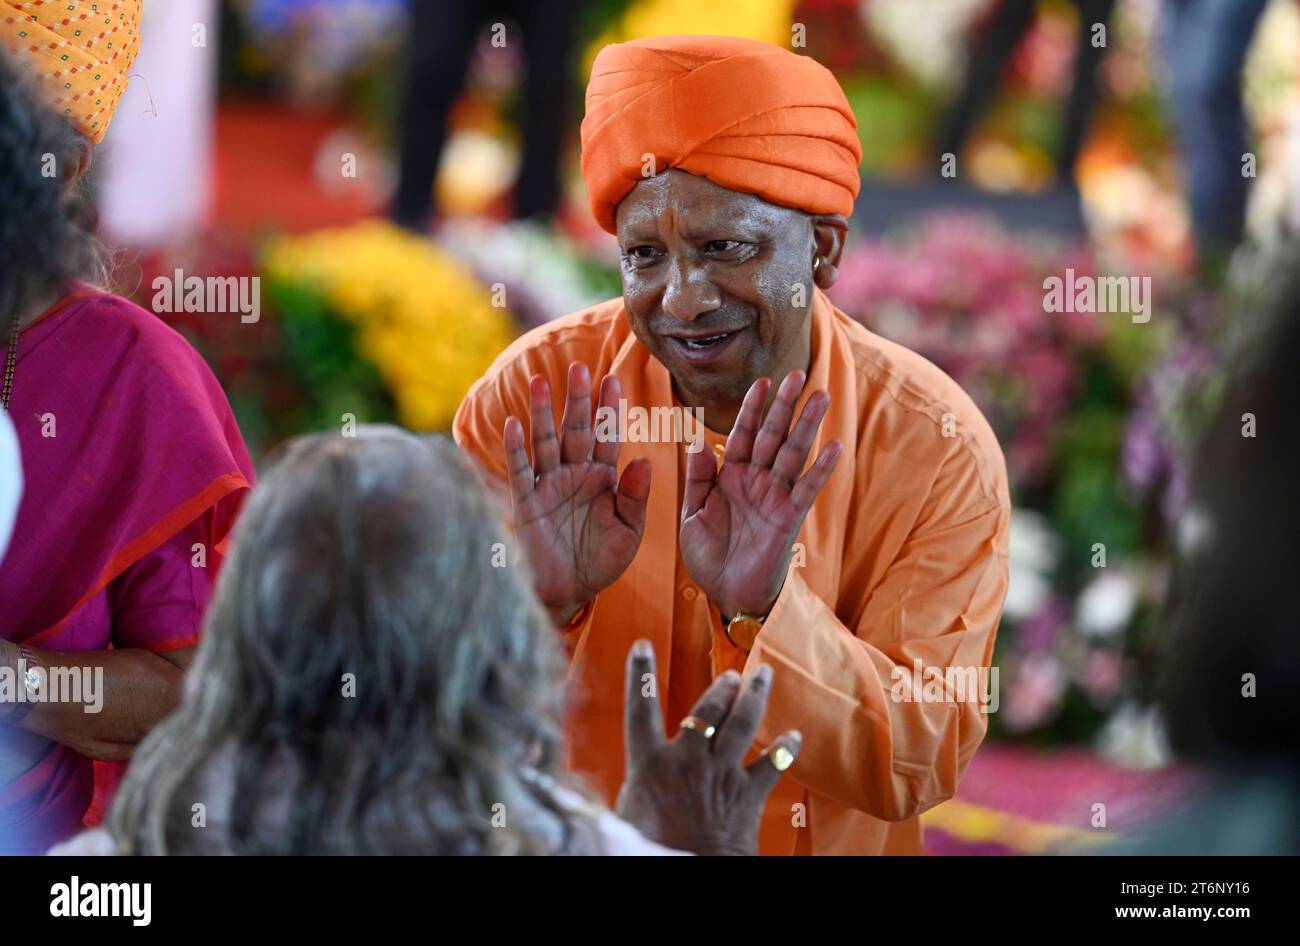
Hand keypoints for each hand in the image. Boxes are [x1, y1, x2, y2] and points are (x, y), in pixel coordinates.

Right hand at [504, 362, 651, 625]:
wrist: (570, 593)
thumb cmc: (600, 561)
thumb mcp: (628, 531)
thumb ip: (635, 497)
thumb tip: (641, 460)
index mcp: (603, 479)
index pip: (607, 437)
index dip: (609, 409)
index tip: (614, 379)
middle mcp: (575, 475)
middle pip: (576, 430)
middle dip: (578, 400)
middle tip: (580, 368)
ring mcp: (549, 486)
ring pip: (546, 442)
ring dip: (544, 413)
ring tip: (541, 381)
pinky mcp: (527, 503)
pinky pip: (521, 471)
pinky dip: (517, 448)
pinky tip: (515, 424)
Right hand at [615, 640, 801, 855]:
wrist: (690, 871)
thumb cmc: (651, 848)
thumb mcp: (622, 814)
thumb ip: (616, 787)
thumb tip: (570, 782)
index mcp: (651, 763)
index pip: (640, 709)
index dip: (638, 675)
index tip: (642, 647)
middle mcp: (687, 760)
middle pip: (707, 710)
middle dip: (722, 686)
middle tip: (733, 673)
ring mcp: (721, 774)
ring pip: (742, 723)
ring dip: (753, 696)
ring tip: (761, 676)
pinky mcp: (747, 793)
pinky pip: (772, 763)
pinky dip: (785, 748)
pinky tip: (795, 735)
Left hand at [680, 371, 842, 618]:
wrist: (726, 592)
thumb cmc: (708, 555)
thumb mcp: (692, 515)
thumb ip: (698, 479)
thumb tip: (698, 442)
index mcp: (730, 476)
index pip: (743, 434)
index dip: (752, 409)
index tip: (761, 382)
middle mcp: (756, 481)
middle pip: (773, 436)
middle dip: (784, 406)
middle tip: (796, 375)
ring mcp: (775, 497)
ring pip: (793, 454)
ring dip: (807, 425)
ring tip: (821, 397)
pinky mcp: (789, 518)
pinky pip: (806, 489)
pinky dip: (820, 469)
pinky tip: (834, 446)